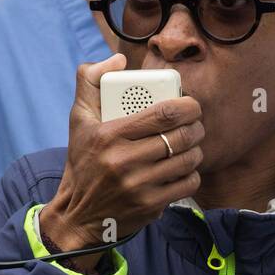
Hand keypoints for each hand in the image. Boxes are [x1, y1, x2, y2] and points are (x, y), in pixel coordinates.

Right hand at [40, 53, 203, 270]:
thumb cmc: (84, 161)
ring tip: (191, 145)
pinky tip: (184, 169)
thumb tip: (118, 61)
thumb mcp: (79, 120)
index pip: (163, 114)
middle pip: (180, 136)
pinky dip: (192, 174)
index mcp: (109, 135)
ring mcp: (138, 186)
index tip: (191, 104)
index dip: (187, 106)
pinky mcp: (150, 206)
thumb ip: (90, 81)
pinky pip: (187, 184)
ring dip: (196, 150)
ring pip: (187, 160)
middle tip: (195, 124)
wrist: (79, 214)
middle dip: (196, 127)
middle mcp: (123, 161)